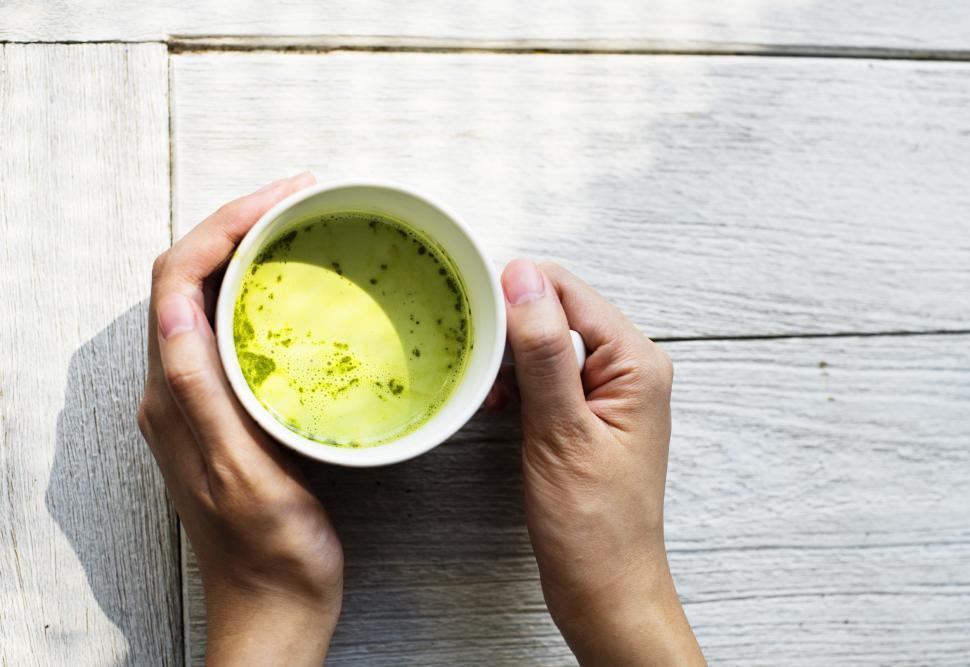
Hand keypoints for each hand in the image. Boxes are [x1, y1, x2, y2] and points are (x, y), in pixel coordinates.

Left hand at [138, 173, 343, 665]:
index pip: (177, 278)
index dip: (223, 225)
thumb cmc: (269, 551)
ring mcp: (199, 396)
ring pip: (210, 295)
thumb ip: (202, 394)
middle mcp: (175, 386)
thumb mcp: (241, 475)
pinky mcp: (227, 407)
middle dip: (238, 222)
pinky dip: (263, 290)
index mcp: (172, 394)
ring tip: (302, 225)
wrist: (275, 601)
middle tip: (301, 197)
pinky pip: (233, 327)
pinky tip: (300, 288)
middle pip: (189, 275)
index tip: (282, 198)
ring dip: (249, 250)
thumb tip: (176, 308)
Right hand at [494, 259, 703, 665]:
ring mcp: (609, 392)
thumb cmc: (593, 525)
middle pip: (558, 311)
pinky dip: (518, 383)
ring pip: (547, 343)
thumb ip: (543, 351)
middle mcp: (629, 368)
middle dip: (511, 329)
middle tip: (476, 360)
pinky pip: (548, 375)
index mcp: (636, 362)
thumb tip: (523, 278)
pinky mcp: (588, 414)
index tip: (471, 309)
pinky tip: (499, 404)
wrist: (605, 589)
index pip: (568, 290)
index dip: (516, 292)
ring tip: (490, 391)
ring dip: (511, 358)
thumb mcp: (561, 431)